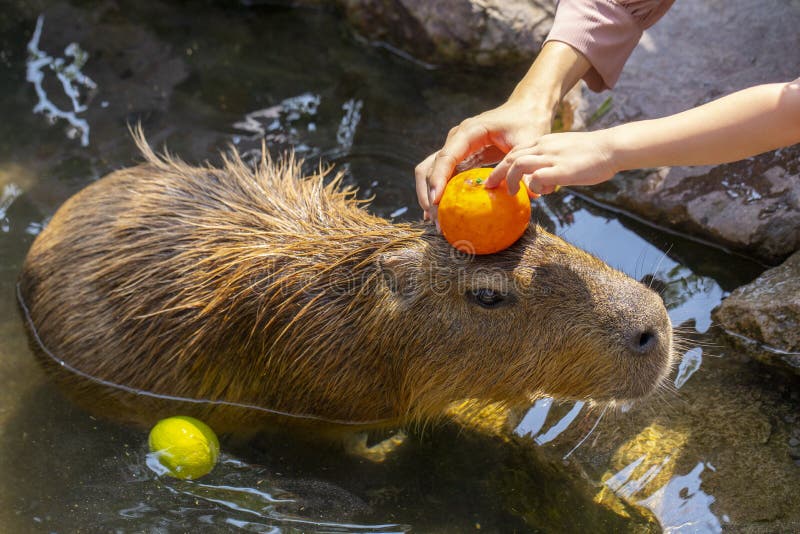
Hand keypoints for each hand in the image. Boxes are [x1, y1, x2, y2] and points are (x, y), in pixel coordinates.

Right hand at [415, 101, 551, 223]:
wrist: (525, 110)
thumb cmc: (526, 122)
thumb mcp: (527, 143)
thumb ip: (526, 167)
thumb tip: (532, 195)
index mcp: (468, 132)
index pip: (445, 157)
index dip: (437, 179)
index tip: (436, 201)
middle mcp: (456, 140)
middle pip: (430, 166)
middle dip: (427, 193)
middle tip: (436, 219)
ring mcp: (456, 149)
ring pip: (431, 172)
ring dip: (429, 195)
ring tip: (435, 221)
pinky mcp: (461, 158)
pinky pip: (444, 176)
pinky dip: (440, 194)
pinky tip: (443, 214)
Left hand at [485, 130, 618, 194]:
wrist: (611, 148)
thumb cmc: (592, 153)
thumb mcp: (565, 152)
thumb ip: (550, 162)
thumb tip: (541, 180)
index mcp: (544, 141)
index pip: (515, 151)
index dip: (502, 164)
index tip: (495, 176)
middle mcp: (544, 146)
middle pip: (510, 157)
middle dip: (496, 173)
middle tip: (489, 187)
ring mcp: (552, 157)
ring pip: (518, 165)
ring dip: (509, 180)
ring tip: (510, 192)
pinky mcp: (561, 169)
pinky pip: (536, 177)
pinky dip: (533, 186)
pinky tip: (541, 192)